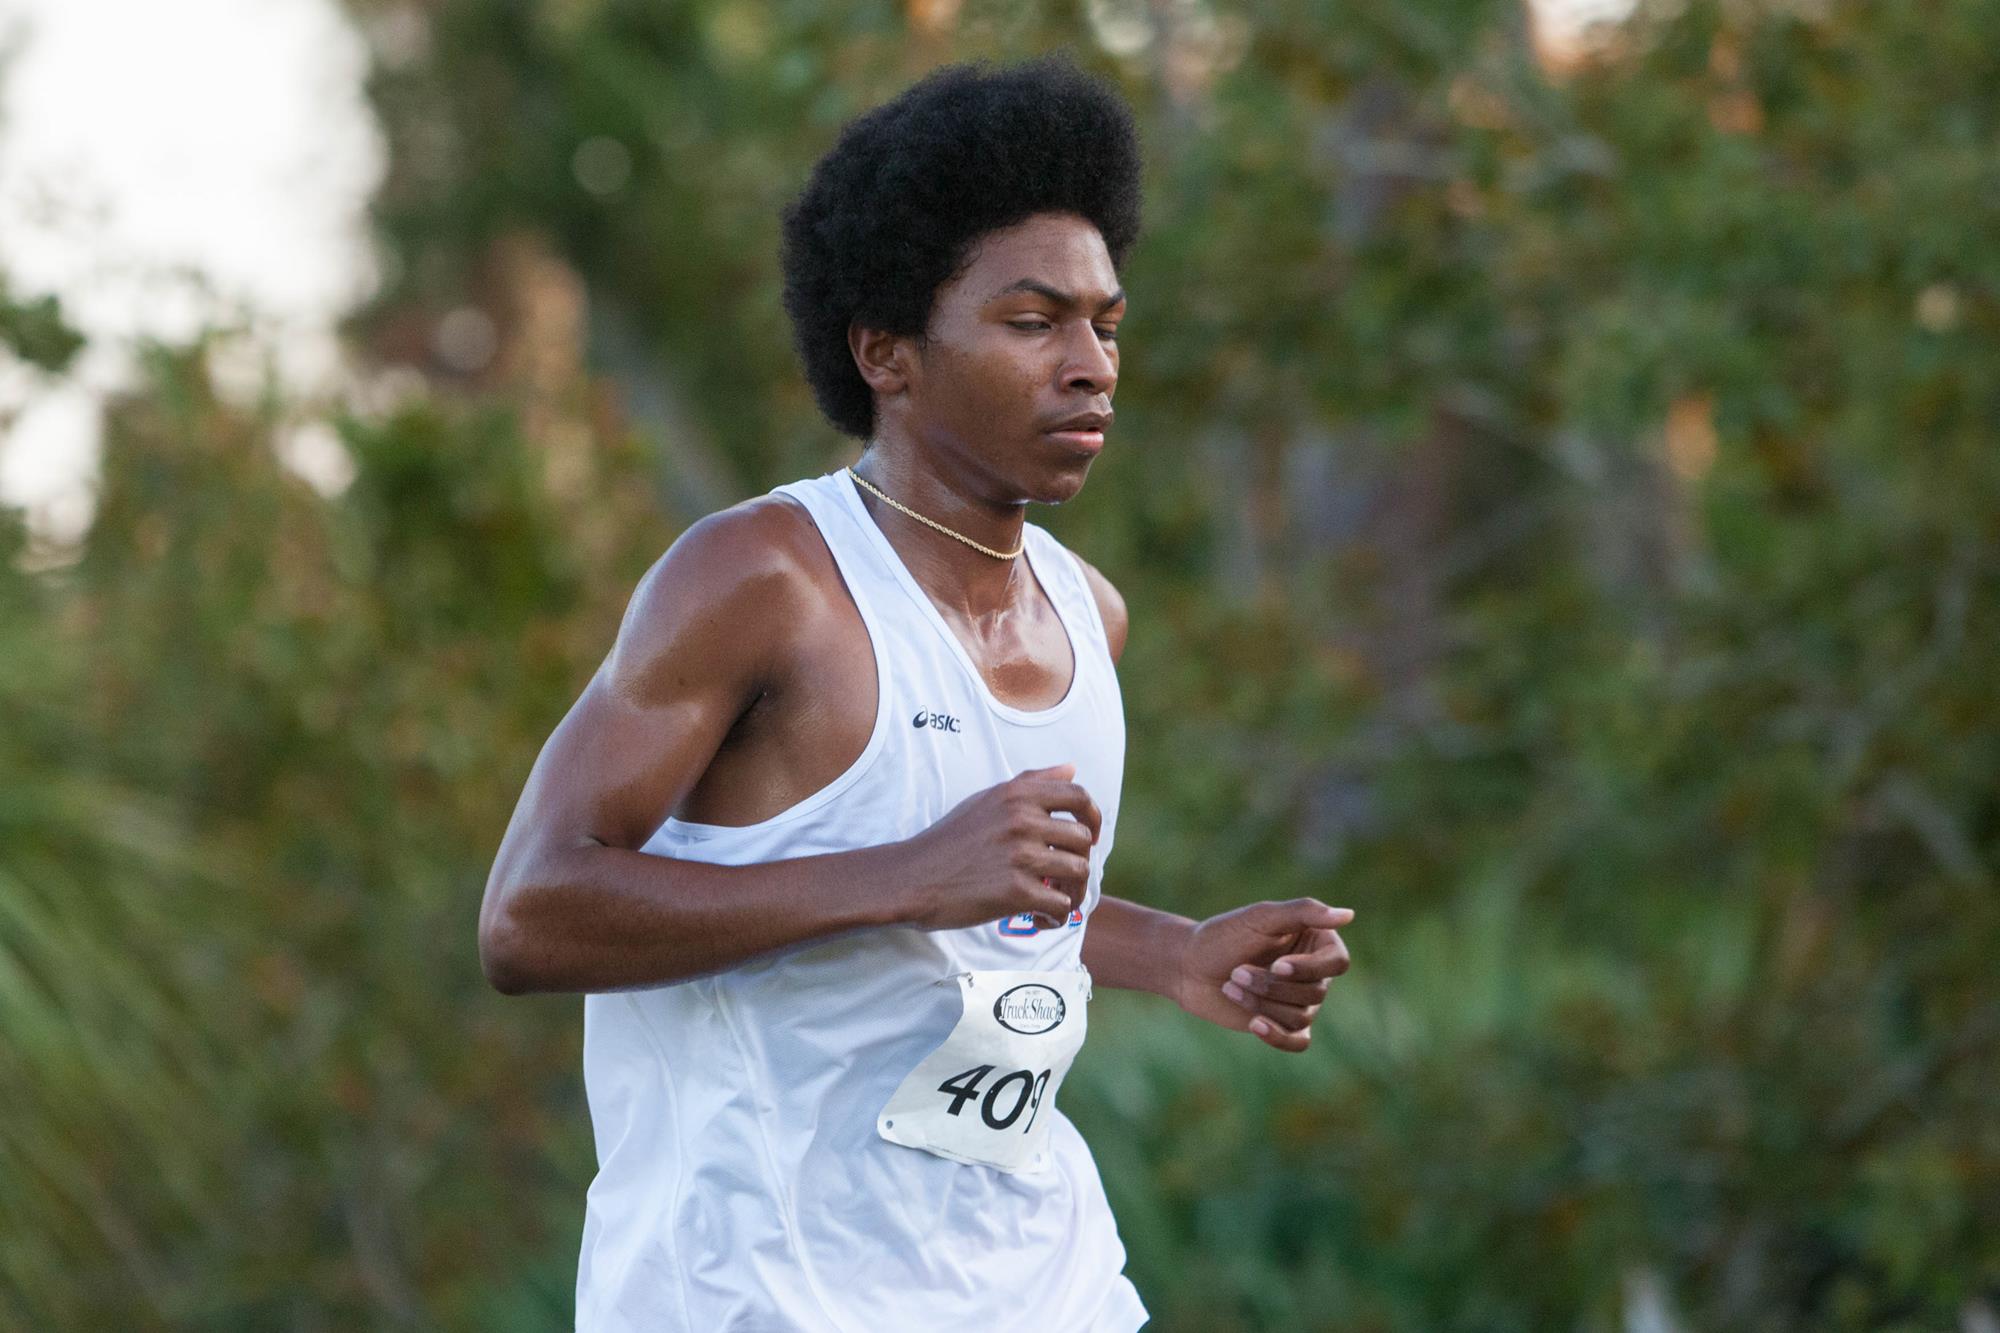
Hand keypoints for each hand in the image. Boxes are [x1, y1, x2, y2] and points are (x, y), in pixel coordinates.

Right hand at [891, 764, 1101, 931]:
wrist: (912, 878)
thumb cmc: (949, 840)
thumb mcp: (987, 799)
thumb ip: (1031, 782)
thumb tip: (1071, 768)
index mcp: (1016, 795)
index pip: (1078, 796)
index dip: (1092, 818)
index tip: (1089, 836)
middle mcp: (1022, 820)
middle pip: (1083, 840)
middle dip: (1079, 862)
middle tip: (1061, 878)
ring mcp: (1020, 855)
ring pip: (1078, 873)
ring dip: (1072, 893)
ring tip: (1053, 900)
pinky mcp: (1015, 891)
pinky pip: (1061, 905)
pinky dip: (1056, 916)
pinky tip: (1039, 917)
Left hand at [1174, 898, 1353, 1051]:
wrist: (1188, 966)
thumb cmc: (1223, 936)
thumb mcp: (1261, 917)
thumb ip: (1304, 911)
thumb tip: (1348, 915)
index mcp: (1315, 942)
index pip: (1337, 962)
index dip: (1309, 968)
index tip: (1277, 965)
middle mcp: (1313, 972)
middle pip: (1315, 992)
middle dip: (1271, 985)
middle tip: (1236, 971)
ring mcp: (1300, 1001)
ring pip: (1301, 1016)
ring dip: (1261, 1003)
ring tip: (1230, 986)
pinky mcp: (1284, 1025)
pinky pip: (1298, 1042)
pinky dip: (1278, 1037)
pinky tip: (1255, 1025)